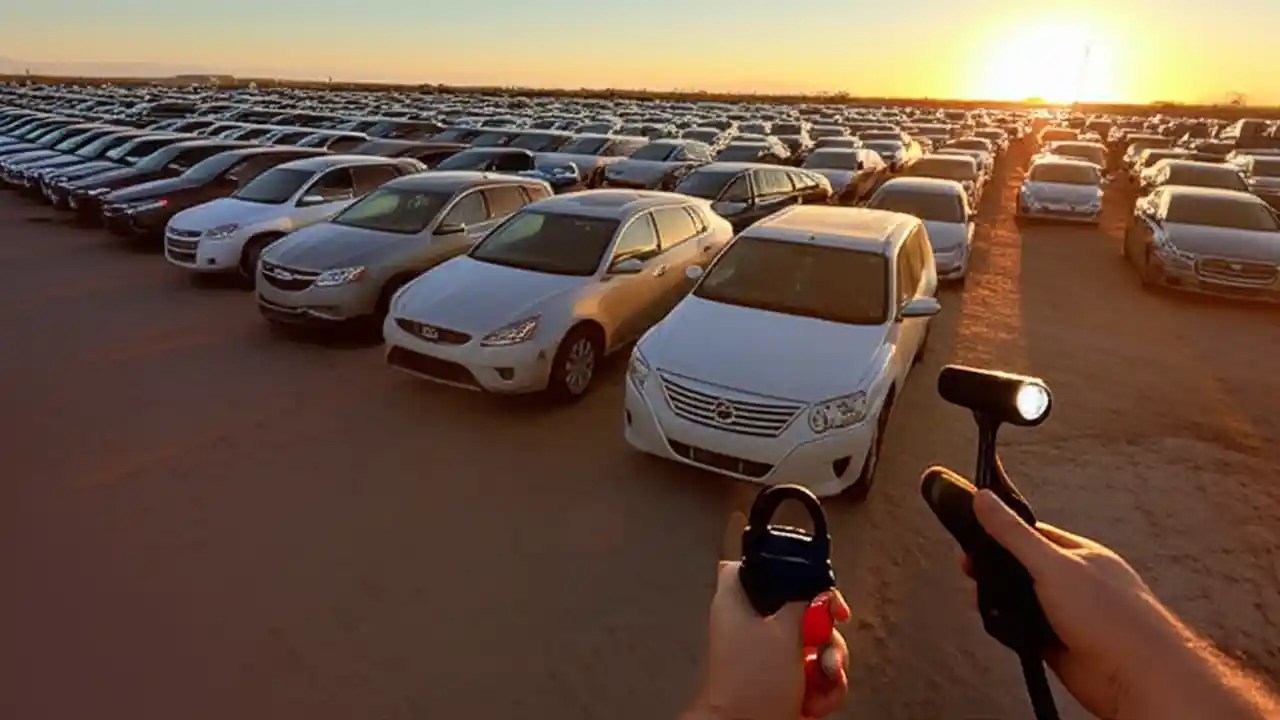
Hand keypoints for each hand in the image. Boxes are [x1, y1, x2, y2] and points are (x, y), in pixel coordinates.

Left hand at [684, 562, 850, 719]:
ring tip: (826, 680)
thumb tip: (818, 589)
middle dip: (824, 631)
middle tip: (826, 646)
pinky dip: (824, 689)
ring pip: (815, 644)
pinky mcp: (784, 682)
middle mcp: (752, 626)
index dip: (780, 568)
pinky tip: (816, 704)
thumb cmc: (753, 681)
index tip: (807, 584)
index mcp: (737, 603)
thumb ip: (804, 603)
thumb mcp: (783, 632)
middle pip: (800, 609)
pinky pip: (815, 675)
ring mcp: (770, 656)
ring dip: (830, 665)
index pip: (751, 567)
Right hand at [970, 490, 1269, 719]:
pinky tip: (995, 624)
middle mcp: (1075, 583)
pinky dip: (1009, 628)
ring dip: (1000, 600)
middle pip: (1025, 568)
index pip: (1035, 534)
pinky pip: (1025, 631)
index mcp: (1082, 555)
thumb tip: (983, 499)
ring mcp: (1067, 615)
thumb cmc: (1108, 615)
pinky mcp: (1059, 645)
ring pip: (1022, 601)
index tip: (972, 534)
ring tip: (977, 599)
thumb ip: (1014, 534)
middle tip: (967, 569)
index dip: (1003, 532)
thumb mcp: (1052, 564)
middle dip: (996, 569)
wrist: (1135, 678)